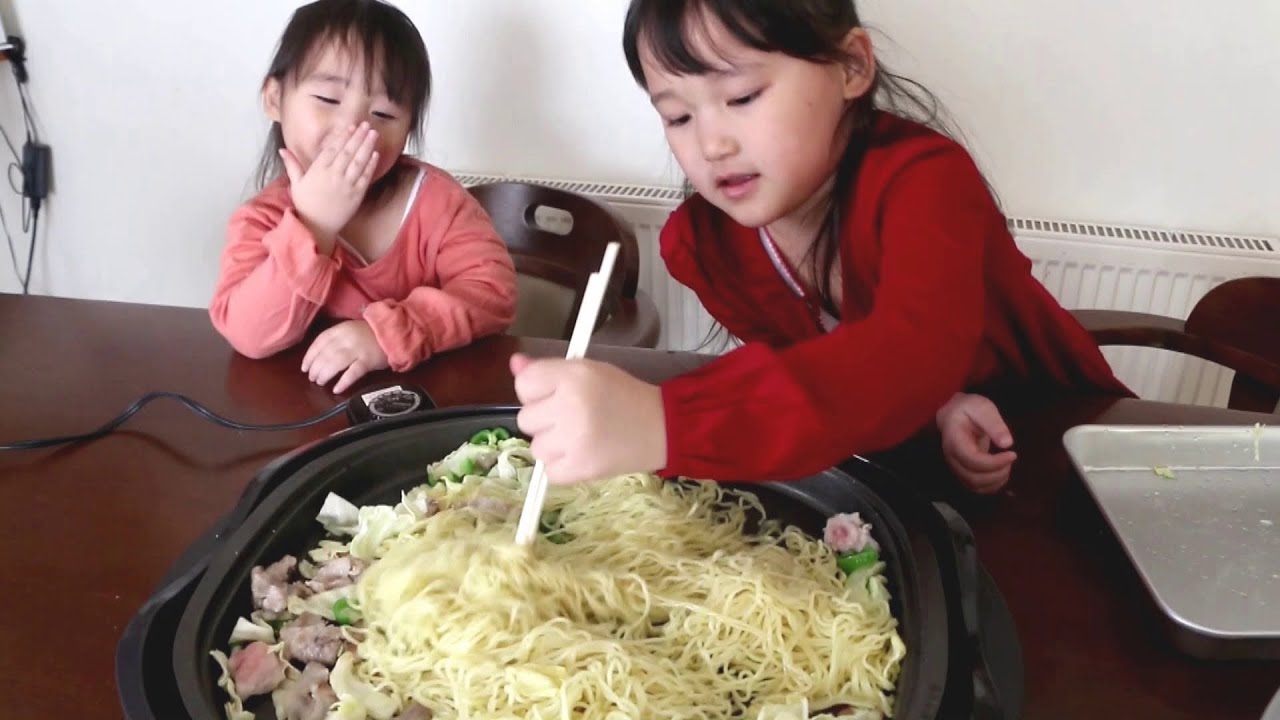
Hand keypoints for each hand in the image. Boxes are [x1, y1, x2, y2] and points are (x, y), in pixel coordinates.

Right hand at [279, 122, 379, 248]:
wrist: (317, 227)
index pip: (332, 149)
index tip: (349, 126)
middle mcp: (333, 176)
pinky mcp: (356, 195)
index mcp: (318, 171)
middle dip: (357, 136)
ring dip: (366, 146)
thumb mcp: (296, 184)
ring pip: (358, 162)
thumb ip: (292, 165)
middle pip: (347, 152)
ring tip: (373, 133)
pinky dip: (370, 164)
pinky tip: (375, 153)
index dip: (341, 136)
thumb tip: (282, 149)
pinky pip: (365, 177)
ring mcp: (346, 185)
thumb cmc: (306, 205)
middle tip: (365, 124)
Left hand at [301, 320, 388, 393]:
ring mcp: (358, 349)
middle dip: (316, 368)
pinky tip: (337, 389)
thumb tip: (320, 357)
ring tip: (320, 382)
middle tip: (312, 378)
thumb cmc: (371, 335)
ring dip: (325, 374)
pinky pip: (353, 372)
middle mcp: (347, 338)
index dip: (310, 356)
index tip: (304, 367)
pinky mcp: (368, 361)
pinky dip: (343, 382)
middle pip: (326, 354)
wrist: (395, 334)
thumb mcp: (351, 331)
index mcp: (341, 329)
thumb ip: (336, 340)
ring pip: (335, 363)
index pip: (320, 342)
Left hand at [510, 353, 666, 483]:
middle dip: (545, 419)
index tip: (556, 395)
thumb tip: (515, 363)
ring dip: (553, 445)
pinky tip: (583, 454)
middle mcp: (569, 406)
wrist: (661, 428)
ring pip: (535, 447)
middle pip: (525, 419)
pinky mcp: (580, 469)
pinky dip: (562, 467)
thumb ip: (548, 369)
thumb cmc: (622, 395)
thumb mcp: (588, 371)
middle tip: (574, 417)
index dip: (537, 391)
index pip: (524, 385)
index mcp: (573, 376)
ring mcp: (573, 441)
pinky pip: (549, 471)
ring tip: (581, 438)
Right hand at [936, 392, 1016, 494]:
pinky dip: (992, 485)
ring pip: (975, 486)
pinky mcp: (962, 472)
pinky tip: (1002, 472)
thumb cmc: (968, 409)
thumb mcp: (983, 408)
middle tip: (1011, 457)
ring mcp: (956, 467)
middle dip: (997, 473)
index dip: (994, 463)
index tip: (1013, 453)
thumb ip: (994, 424)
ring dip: (996, 480)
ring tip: (1007, 464)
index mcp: (954, 440)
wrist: (954, 414)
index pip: (972, 460)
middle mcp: (952, 458)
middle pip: (973, 477)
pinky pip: (976, 487)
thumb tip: (1007, 443)